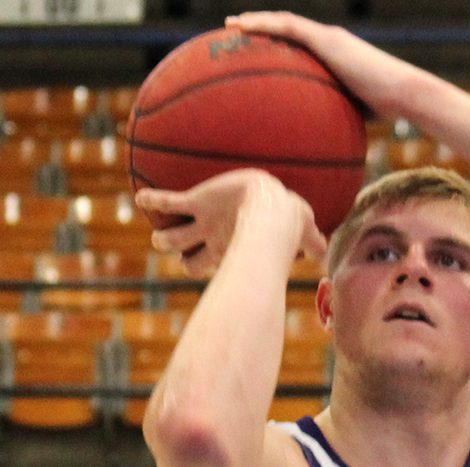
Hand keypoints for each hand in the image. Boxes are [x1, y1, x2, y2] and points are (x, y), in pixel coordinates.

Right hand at [136, 169, 325, 277]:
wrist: (272, 206)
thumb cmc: (287, 220)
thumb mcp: (303, 229)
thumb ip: (312, 243)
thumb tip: (328, 255)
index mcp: (231, 247)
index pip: (208, 263)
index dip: (200, 264)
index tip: (195, 262)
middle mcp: (213, 239)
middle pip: (187, 258)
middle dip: (179, 254)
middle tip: (170, 244)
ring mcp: (203, 221)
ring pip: (173, 238)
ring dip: (165, 237)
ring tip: (159, 235)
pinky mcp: (198, 202)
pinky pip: (169, 202)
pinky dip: (153, 201)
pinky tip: (141, 198)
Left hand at [224, 12, 415, 119]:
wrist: (403, 94)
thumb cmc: (384, 111)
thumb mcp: (350, 115)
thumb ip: (332, 120)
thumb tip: (316, 149)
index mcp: (333, 56)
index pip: (299, 46)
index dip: (275, 45)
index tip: (253, 51)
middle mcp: (328, 41)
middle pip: (287, 30)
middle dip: (260, 30)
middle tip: (232, 34)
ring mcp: (328, 38)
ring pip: (285, 23)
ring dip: (256, 21)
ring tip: (231, 26)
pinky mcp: (328, 39)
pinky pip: (289, 27)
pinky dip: (266, 24)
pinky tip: (244, 27)